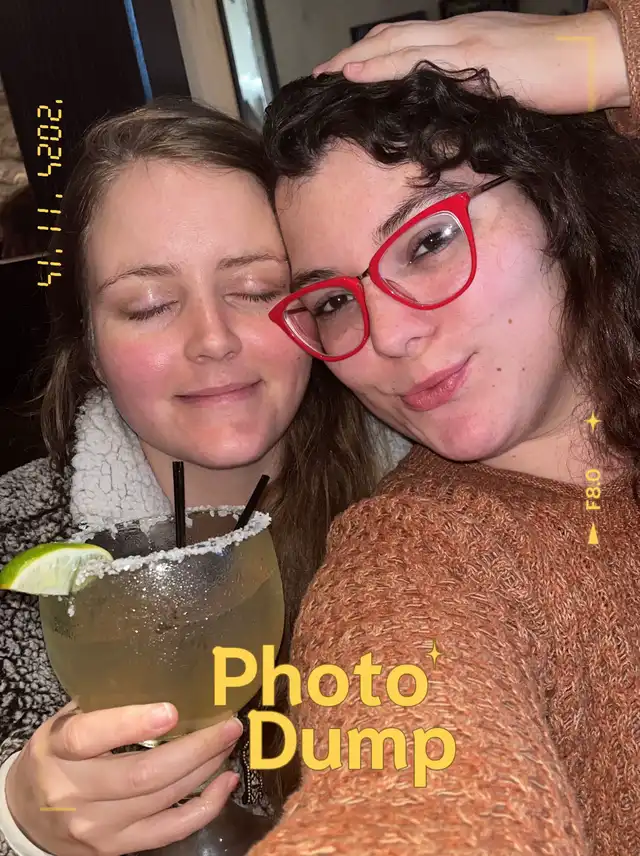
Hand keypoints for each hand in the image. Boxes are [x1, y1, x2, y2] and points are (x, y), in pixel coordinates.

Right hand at [5, 701, 242, 854]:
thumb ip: (104, 703)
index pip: (88, 737)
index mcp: (56, 750)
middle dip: (195, 748)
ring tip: (228, 743)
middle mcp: (74, 792)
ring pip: (162, 799)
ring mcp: (97, 827)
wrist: (27, 815)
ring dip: (205, 769)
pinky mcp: (117, 849)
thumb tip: (165, 673)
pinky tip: (226, 782)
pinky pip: (170, 831)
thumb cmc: (56, 755)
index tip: (173, 710)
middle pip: (141, 775)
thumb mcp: (64, 722)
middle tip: (228, 725)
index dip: (131, 724)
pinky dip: (205, 807)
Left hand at [314, 10, 628, 114]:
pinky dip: (382, 64)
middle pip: (393, 37)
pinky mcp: (473, 57)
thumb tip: (449, 114)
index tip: (346, 70)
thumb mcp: (504, 81)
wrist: (592, 57)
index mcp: (465, 38)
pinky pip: (417, 58)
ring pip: (397, 42)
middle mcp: (459, 32)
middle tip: (322, 73)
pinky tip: (360, 72)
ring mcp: (464, 41)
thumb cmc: (555, 73)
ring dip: (358, 58)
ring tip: (328, 73)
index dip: (374, 54)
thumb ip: (473, 90)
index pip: (409, 41)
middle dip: (354, 55)